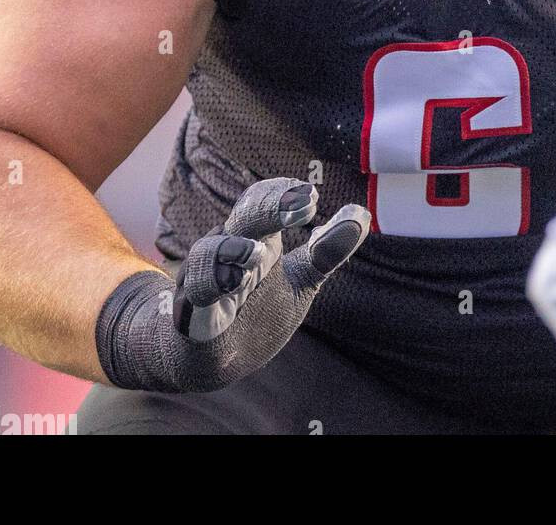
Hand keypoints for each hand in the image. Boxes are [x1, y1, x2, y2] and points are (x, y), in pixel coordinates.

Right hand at [96, 177, 369, 392]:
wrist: (214, 362)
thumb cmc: (257, 310)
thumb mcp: (300, 279)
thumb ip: (328, 250)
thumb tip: (362, 211)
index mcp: (255, 240)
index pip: (261, 200)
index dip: (282, 193)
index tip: (312, 198)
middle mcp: (226, 254)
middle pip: (243, 218)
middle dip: (269, 207)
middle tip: (302, 205)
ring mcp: (205, 282)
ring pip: (207, 252)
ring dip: (232, 249)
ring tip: (258, 254)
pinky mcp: (192, 317)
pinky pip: (194, 295)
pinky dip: (209, 285)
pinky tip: (233, 284)